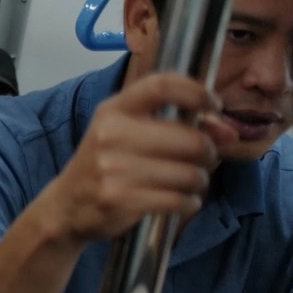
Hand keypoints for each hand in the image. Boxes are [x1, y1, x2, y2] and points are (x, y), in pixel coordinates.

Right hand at [38, 72, 232, 244]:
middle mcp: (111, 134)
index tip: (214, 104)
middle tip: (204, 160)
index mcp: (113, 111)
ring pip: (190, 174)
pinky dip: (188, 203)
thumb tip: (226, 131)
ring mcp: (114, 168)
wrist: (66, 206)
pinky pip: (179, 200)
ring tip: (185, 184)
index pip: (161, 86)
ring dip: (199, 182)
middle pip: (191, 139)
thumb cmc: (105, 165)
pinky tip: (177, 201)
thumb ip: (174, 124)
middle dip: (209, 152)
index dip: (197, 92)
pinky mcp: (121, 199)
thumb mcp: (125, 133)